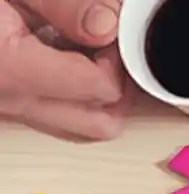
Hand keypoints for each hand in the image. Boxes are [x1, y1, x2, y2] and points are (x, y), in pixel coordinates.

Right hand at [0, 0, 130, 139]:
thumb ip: (62, 4)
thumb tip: (107, 26)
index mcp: (10, 70)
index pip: (100, 90)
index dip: (118, 57)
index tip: (108, 27)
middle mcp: (5, 102)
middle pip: (99, 125)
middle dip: (118, 87)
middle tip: (109, 45)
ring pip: (73, 127)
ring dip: (92, 94)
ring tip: (81, 46)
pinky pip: (42, 114)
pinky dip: (61, 91)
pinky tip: (49, 49)